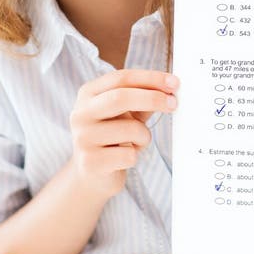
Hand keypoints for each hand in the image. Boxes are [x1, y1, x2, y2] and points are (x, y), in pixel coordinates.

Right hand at [69, 69, 179, 196]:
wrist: (92, 176)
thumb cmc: (112, 138)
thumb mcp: (126, 113)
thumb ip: (143, 99)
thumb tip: (168, 89)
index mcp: (88, 94)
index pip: (121, 78)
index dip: (150, 78)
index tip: (173, 83)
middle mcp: (80, 113)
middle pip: (121, 98)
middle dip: (152, 98)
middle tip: (173, 103)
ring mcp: (83, 138)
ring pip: (130, 129)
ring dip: (144, 136)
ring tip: (138, 142)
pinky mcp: (90, 162)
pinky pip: (129, 155)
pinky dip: (136, 155)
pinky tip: (125, 158)